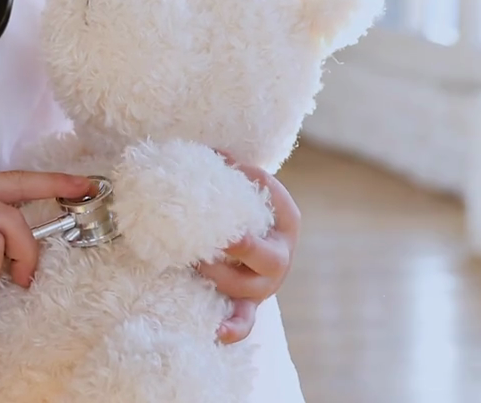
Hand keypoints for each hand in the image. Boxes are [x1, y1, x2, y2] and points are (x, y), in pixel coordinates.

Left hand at [196, 156, 300, 344]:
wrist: (253, 239)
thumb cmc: (245, 208)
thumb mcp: (245, 186)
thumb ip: (228, 167)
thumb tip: (206, 150)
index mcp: (287, 219)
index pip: (275, 201)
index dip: (252, 187)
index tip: (228, 173)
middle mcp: (281, 255)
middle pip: (266, 257)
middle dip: (241, 248)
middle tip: (218, 238)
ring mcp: (266, 284)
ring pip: (246, 288)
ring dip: (219, 276)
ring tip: (193, 262)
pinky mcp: (249, 304)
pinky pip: (244, 321)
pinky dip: (233, 328)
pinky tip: (217, 330)